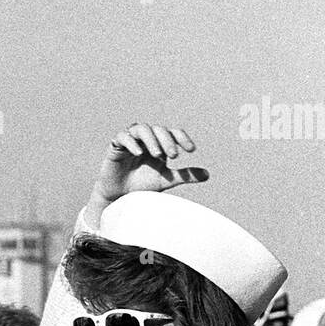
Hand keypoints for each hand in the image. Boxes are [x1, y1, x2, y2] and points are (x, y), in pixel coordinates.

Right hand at [93, 123, 208, 207]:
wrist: (119, 196)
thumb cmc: (142, 185)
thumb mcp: (166, 180)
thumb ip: (184, 175)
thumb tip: (208, 175)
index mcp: (159, 143)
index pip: (173, 133)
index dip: (182, 138)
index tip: (191, 150)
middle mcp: (146, 138)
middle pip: (159, 129)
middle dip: (167, 140)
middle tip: (174, 156)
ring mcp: (131, 140)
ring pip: (142, 129)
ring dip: (152, 140)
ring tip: (157, 155)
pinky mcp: (115, 146)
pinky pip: (123, 137)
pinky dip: (131, 143)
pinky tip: (139, 153)